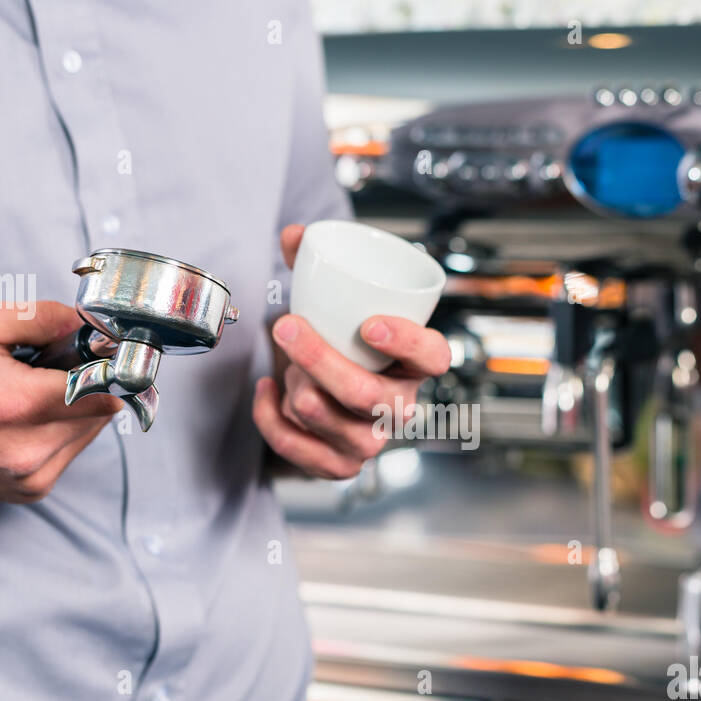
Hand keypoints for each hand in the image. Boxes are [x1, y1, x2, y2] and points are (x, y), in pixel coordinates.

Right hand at [0, 301, 122, 502]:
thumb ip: (39, 317)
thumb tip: (86, 324)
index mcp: (18, 403)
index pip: (104, 388)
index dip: (109, 366)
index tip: (106, 354)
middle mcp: (29, 448)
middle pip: (101, 412)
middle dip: (89, 385)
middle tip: (56, 368)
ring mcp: (30, 477)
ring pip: (87, 435)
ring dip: (75, 411)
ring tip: (31, 395)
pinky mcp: (28, 492)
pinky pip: (67, 456)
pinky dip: (58, 435)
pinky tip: (24, 420)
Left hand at [252, 224, 450, 478]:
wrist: (332, 388)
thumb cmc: (345, 340)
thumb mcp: (338, 300)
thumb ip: (318, 262)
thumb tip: (295, 235)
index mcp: (417, 364)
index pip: (433, 357)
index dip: (407, 343)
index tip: (370, 323)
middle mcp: (400, 406)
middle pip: (368, 394)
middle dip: (322, 361)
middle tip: (286, 326)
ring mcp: (372, 440)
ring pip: (333, 423)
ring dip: (299, 389)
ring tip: (290, 366)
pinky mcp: (341, 465)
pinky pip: (302, 451)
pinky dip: (273, 419)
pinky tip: (267, 390)